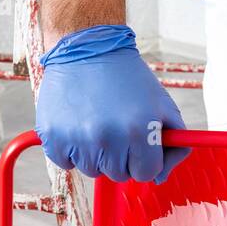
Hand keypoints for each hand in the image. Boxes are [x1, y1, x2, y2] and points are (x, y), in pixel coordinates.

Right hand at [36, 25, 188, 181]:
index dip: (144, 160)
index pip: (147, 174)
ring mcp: (78, 138)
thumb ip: (173, 145)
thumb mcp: (163, 106)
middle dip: (121, 157)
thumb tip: (160, 178)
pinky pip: (65, 163)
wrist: (87, 48)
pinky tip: (77, 125)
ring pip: (92, 171)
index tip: (139, 146)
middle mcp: (108, 137)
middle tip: (116, 129)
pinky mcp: (53, 136)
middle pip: (119, 175)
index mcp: (140, 130)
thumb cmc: (129, 79)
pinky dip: (71, 150)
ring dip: (96, 154)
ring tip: (96, 123)